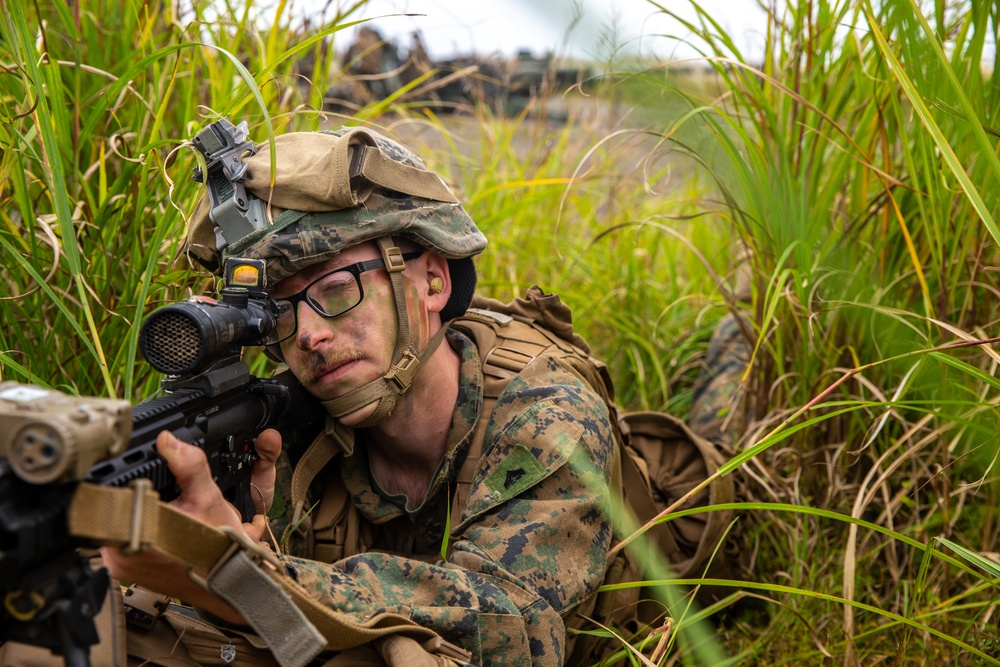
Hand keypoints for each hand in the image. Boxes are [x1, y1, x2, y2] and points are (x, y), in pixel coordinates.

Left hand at [101, 428, 282, 621]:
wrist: (227, 585)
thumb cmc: (220, 551)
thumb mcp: (208, 500)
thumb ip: (189, 466)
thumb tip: (169, 441)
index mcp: (131, 538)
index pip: (114, 491)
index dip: (125, 474)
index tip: (136, 464)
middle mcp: (117, 555)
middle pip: (115, 504)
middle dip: (135, 491)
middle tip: (162, 491)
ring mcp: (118, 564)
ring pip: (118, 518)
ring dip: (136, 507)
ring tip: (164, 507)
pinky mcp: (123, 568)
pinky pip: (122, 534)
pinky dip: (139, 522)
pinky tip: (160, 522)